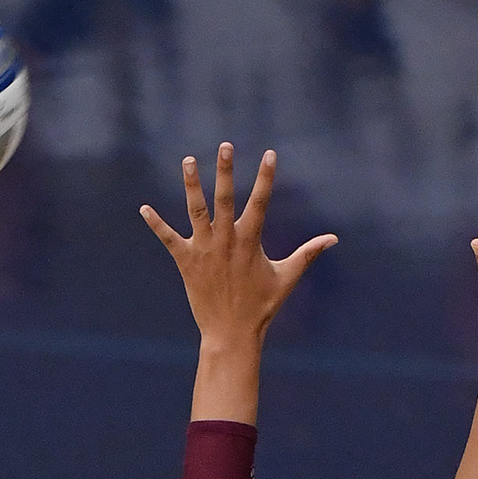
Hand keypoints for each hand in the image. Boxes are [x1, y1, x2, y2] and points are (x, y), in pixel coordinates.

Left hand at [141, 144, 336, 352]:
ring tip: (189, 160)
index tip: (269, 154)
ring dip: (192, 185)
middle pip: (225, 198)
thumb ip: (308, 253)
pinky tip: (143, 209)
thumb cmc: (263, 305)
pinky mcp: (186, 261)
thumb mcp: (288, 277)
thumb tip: (334, 239)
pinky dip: (155, 224)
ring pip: (196, 210)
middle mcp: (227, 240)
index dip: (266, 177)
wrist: (232, 332)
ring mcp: (204, 249)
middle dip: (226, 171)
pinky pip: (168, 238)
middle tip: (225, 146)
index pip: (261, 202)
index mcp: (251, 241)